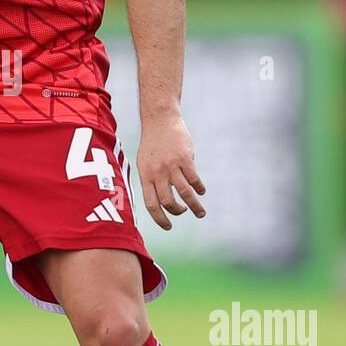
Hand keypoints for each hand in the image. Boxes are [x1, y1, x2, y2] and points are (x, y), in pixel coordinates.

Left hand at [136, 111, 205, 229]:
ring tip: (200, 213)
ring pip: (185, 193)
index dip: (159, 219)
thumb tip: (160, 201)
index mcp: (146, 176)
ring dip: (194, 206)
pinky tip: (201, 190)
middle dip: (177, 212)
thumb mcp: (144, 162)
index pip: (151, 204)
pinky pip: (194, 179)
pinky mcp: (185, 158)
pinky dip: (199, 188)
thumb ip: (151, 180)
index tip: (168, 226)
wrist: (159, 119)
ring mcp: (171, 166)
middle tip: (184, 212)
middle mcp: (158, 173)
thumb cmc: (152, 144)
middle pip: (168, 201)